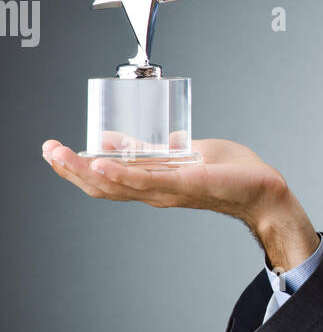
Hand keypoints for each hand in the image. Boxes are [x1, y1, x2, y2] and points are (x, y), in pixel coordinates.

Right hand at [41, 137, 318, 268]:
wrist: (265, 191)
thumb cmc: (233, 175)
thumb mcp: (184, 154)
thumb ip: (154, 150)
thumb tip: (122, 139)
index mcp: (153, 181)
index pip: (106, 178)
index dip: (77, 166)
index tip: (54, 151)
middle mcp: (155, 190)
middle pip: (103, 185)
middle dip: (71, 169)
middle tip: (47, 151)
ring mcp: (169, 189)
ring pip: (117, 184)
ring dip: (86, 170)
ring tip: (61, 156)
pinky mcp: (187, 184)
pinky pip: (148, 180)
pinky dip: (122, 174)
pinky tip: (101, 163)